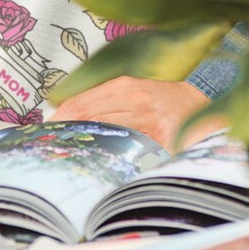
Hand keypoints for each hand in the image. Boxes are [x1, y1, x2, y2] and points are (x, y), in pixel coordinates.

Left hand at [49, 76, 224, 149]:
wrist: (200, 101)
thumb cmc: (159, 97)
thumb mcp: (130, 89)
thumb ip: (102, 99)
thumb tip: (66, 112)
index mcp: (123, 86)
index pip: (82, 102)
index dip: (62, 117)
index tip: (48, 128)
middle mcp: (135, 100)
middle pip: (92, 118)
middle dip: (70, 132)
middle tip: (53, 143)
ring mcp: (151, 122)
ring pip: (111, 135)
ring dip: (90, 145)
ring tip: (73, 154)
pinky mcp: (165, 142)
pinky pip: (136, 151)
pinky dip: (118, 156)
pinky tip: (106, 163)